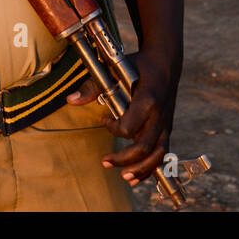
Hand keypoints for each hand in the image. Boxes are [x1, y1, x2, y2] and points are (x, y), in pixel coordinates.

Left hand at [66, 50, 178, 185]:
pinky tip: (136, 176)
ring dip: (142, 169)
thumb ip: (93, 87)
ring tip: (124, 178)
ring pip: (158, 155)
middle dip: (124, 159)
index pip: (129, 127)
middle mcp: (159, 115)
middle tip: (105, 162)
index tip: (104, 118)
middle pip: (144, 147)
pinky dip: (151, 167)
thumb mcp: (115, 70)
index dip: (113, 128)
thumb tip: (70, 100)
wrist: (165, 61)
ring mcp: (166, 123)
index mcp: (147, 100)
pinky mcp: (167, 128)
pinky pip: (162, 153)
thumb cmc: (138, 65)